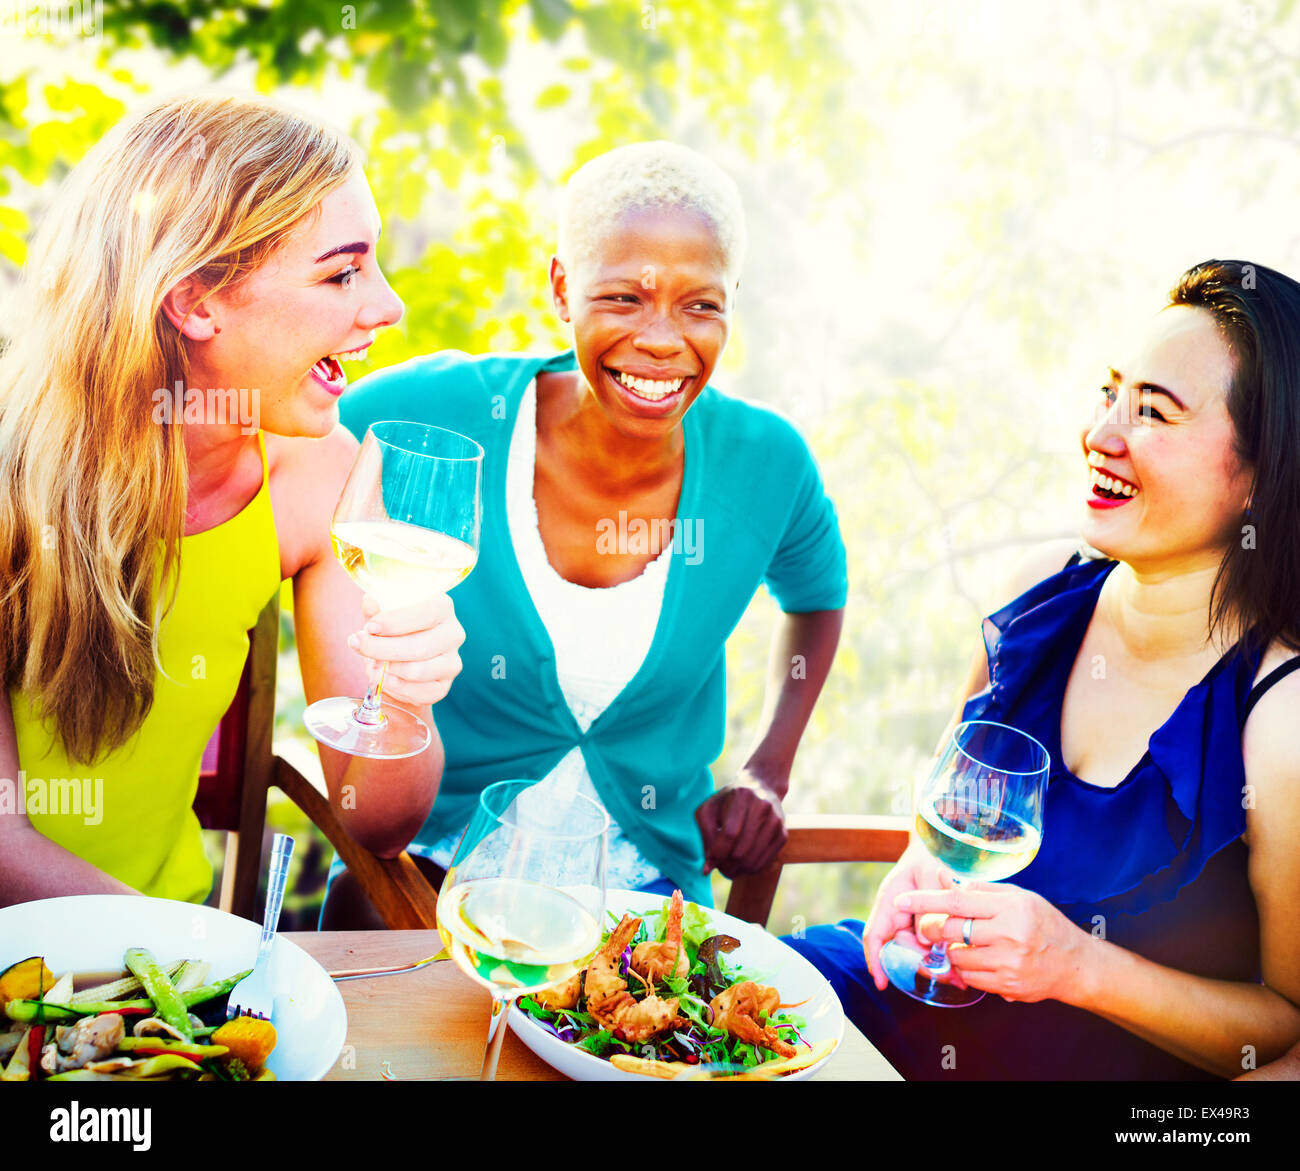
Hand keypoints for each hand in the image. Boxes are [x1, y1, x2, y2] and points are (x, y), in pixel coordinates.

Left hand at [346, 592, 464, 707]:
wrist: (399, 660)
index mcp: (442, 607)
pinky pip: (419, 692)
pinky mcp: (444, 686)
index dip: (396, 621)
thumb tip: (371, 602)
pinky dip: (396, 687)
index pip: (427, 613)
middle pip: (419, 647)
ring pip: (417, 671)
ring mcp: (452, 661)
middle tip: (359, 645)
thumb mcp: (381, 614)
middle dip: (382, 648)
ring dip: (387, 670)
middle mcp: (453, 634)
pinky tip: (385, 678)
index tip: (370, 627)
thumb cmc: (393, 630)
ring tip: (372, 664)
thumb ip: (375, 607)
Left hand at [694, 768, 787, 876]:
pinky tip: (741, 866)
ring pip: (754, 859)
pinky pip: (766, 861)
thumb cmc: (728, 801)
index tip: (708, 865)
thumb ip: (705, 834)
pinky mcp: (783, 834)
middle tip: (718, 868)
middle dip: (726, 866)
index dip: (717, 854)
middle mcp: (762, 806)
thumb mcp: (709, 809)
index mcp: (741, 796)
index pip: (729, 834)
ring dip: (738, 871)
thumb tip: (707, 868)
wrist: (761, 787)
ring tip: (728, 869)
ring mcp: (776, 821)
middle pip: (741, 851)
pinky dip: (751, 869)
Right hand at [861, 843, 965, 990]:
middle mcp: (897, 913)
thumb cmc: (934, 857)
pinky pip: (929, 943)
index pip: (875, 936)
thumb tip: (926, 941)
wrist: (943, 846)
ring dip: (933, 962)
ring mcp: (910, 919)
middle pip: (900, 949)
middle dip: (919, 966)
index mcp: (890, 901)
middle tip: (947, 978)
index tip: (882, 984)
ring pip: (917, 949)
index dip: (875, 961)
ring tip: (958, 976)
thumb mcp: (932, 878)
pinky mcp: (925, 923)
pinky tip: (958, 963)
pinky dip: (941, 954)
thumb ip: (929, 908)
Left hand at [895, 880, 1092, 1003]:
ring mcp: (1008, 963)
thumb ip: (981, 890)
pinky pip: (970, 978)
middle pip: (951, 931)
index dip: (924, 900)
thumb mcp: (1018, 897)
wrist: (1075, 964)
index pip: (957, 902)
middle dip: (932, 928)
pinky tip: (980, 960)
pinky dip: (967, 969)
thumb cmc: (1044, 924)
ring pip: (957, 957)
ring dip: (953, 951)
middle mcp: (1009, 935)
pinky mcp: (1007, 986)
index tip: (901, 899)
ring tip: (967, 944)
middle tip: (927, 926)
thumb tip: (945, 878)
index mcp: (1010, 907)